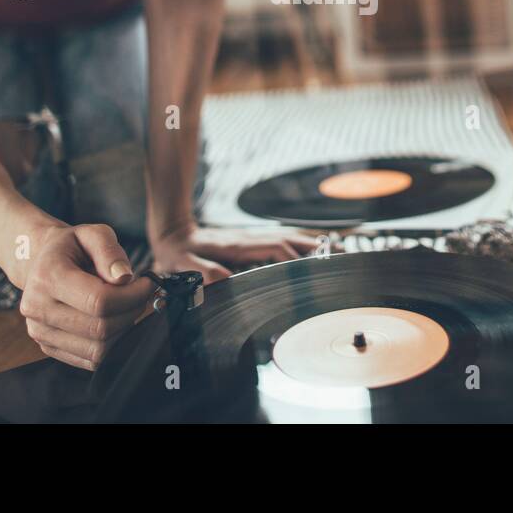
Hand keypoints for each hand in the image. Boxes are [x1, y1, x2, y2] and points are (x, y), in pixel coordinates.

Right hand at [18, 223, 154, 370]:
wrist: (41, 262)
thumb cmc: (72, 247)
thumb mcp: (92, 233)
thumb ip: (110, 251)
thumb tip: (124, 279)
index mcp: (47, 276)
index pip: (99, 301)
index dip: (132, 296)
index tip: (148, 283)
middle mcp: (37, 308)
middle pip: (100, 328)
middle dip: (131, 312)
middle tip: (140, 295)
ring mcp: (40, 332)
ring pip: (97, 349)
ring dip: (122, 330)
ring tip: (125, 306)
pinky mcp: (48, 347)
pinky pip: (90, 359)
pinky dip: (110, 343)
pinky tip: (113, 320)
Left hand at [150, 221, 320, 283]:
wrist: (172, 233)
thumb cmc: (177, 253)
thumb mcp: (183, 265)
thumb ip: (201, 272)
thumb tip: (224, 280)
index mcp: (237, 246)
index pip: (275, 248)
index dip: (294, 257)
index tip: (312, 268)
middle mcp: (248, 239)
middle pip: (289, 240)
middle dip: (314, 247)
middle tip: (340, 254)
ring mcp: (250, 239)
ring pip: (286, 238)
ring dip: (310, 243)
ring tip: (334, 249)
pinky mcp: (249, 242)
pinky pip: (279, 240)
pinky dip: (298, 243)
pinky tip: (308, 248)